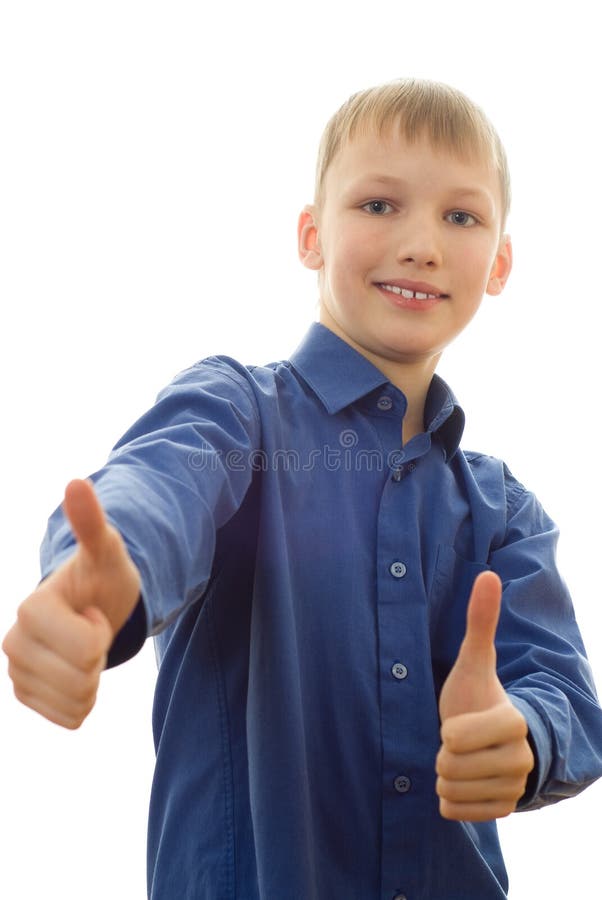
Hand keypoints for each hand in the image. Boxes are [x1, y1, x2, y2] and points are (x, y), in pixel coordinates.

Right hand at [2, 479, 140, 728]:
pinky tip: (77, 670)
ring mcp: (17, 672)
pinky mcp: (26, 695)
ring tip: (84, 647)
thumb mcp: (105, 550)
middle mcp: (13, 643)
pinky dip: (84, 701)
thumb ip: (90, 523)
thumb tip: (76, 483)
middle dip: (98, 657)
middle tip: (90, 629)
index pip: (84, 648)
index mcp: (30, 609)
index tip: (91, 612)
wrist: (94, 602)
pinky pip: (70, 719)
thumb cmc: (102, 575)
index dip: (100, 632)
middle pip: (81, 681)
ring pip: (76, 704)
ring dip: (93, 680)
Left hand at [436, 571, 533, 820]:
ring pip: (451, 790)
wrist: (486, 737)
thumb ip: (481, 621)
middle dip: (443, 753)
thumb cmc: (475, 696)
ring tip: (458, 758)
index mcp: (515, 722)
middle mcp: (522, 759)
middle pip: (452, 766)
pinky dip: (448, 798)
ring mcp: (514, 789)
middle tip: (456, 741)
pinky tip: (460, 781)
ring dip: (444, 775)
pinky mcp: (502, 812)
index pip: (459, 738)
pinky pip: (454, 811)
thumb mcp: (473, 661)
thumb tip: (488, 574)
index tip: (457, 722)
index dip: (449, 729)